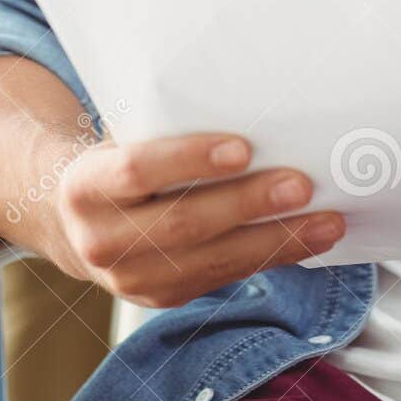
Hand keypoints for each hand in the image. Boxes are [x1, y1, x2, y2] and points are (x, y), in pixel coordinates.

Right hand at [51, 132, 344, 307]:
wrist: (75, 222)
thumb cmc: (112, 164)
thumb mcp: (119, 139)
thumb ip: (162, 130)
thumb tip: (248, 102)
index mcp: (84, 186)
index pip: (137, 171)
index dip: (189, 159)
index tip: (243, 147)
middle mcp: (100, 240)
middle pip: (183, 223)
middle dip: (249, 204)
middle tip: (301, 184)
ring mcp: (131, 279)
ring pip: (212, 262)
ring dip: (277, 242)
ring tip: (325, 221)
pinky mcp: (163, 298)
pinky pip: (223, 278)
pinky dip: (270, 258)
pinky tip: (305, 240)